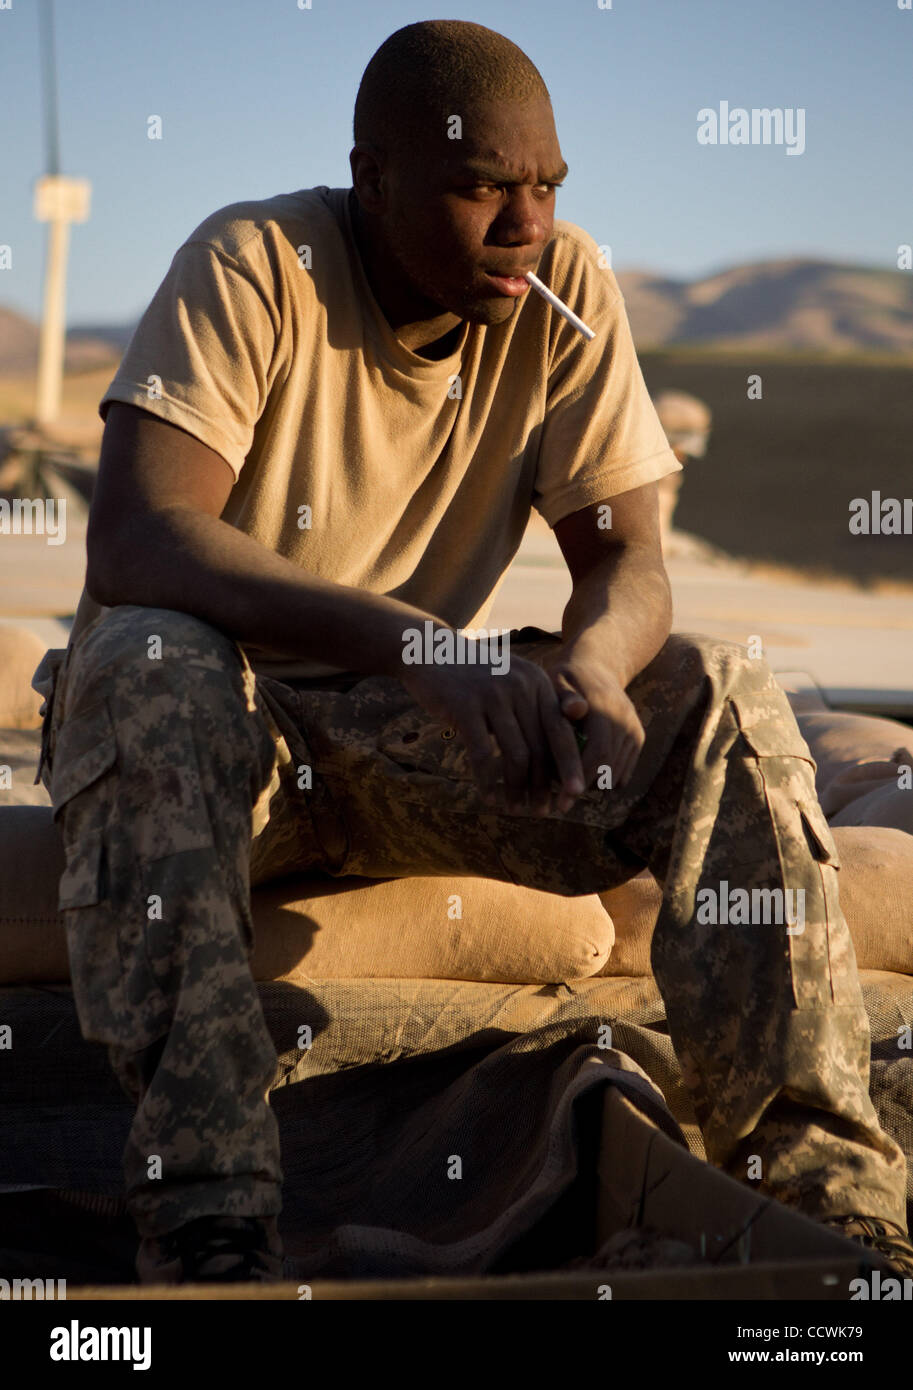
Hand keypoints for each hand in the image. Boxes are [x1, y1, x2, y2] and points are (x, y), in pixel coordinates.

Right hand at [398, 652, 585, 816]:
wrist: (431, 651)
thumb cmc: (475, 677)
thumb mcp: (511, 683)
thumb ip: (534, 713)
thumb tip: (555, 764)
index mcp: (537, 682)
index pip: (561, 730)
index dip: (569, 765)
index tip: (575, 794)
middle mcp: (521, 685)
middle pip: (541, 747)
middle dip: (544, 785)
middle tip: (543, 810)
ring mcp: (493, 694)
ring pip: (515, 755)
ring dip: (517, 788)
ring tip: (515, 808)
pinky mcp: (465, 705)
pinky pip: (482, 754)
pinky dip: (487, 781)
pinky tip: (489, 798)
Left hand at [538, 637, 644, 799]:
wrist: (597, 666)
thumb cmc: (566, 678)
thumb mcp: (558, 681)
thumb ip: (564, 697)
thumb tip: (576, 709)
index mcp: (605, 707)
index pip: (598, 753)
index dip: (580, 778)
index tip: (560, 799)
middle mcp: (625, 719)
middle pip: (609, 768)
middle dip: (584, 789)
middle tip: (560, 804)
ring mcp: (634, 729)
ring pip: (618, 772)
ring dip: (594, 786)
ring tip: (568, 788)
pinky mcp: (638, 737)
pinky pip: (625, 770)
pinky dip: (606, 779)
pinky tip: (585, 778)